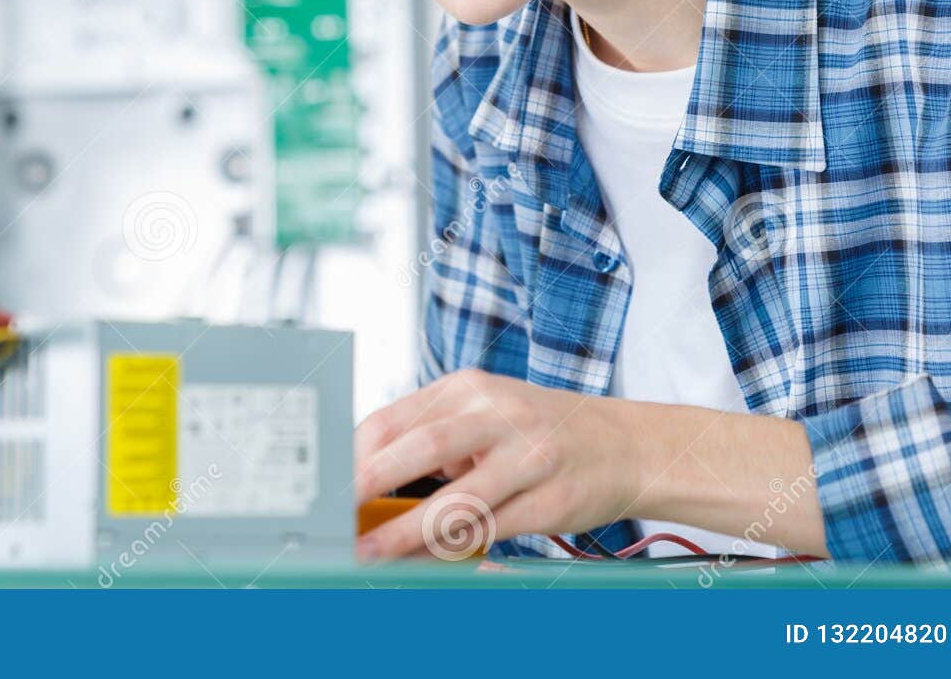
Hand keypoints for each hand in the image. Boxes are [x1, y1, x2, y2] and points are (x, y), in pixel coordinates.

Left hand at [353, 368, 641, 560]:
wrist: (624, 445)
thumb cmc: (538, 431)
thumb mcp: (484, 412)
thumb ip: (431, 434)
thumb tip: (366, 472)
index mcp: (470, 389)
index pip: (396, 416)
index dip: (356, 452)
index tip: (326, 482)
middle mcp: (498, 414)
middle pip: (422, 446)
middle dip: (371, 483)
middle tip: (334, 513)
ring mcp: (527, 456)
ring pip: (457, 498)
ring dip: (406, 532)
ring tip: (370, 552)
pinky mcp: (550, 499)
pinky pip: (491, 530)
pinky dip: (453, 550)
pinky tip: (424, 562)